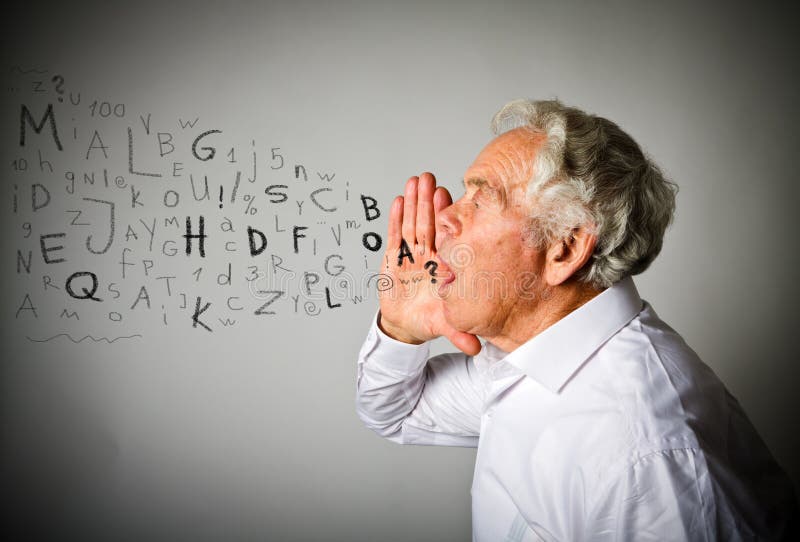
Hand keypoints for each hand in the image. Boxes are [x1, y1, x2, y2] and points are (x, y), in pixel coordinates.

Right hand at [378, 173, 480, 355]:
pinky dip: (395, 218)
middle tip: (428, 178)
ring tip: (413, 181)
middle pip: (427, 223)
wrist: (406, 323)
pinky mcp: (394, 257)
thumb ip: (458, 333)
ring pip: (412, 223)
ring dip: (412, 202)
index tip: (447, 195)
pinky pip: (395, 235)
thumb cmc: (428, 319)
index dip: (444, 215)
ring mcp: (411, 254)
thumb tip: (476, 348)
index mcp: (444, 265)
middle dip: (427, 200)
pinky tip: (397, 200)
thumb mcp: (444, 325)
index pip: (444, 235)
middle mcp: (429, 255)